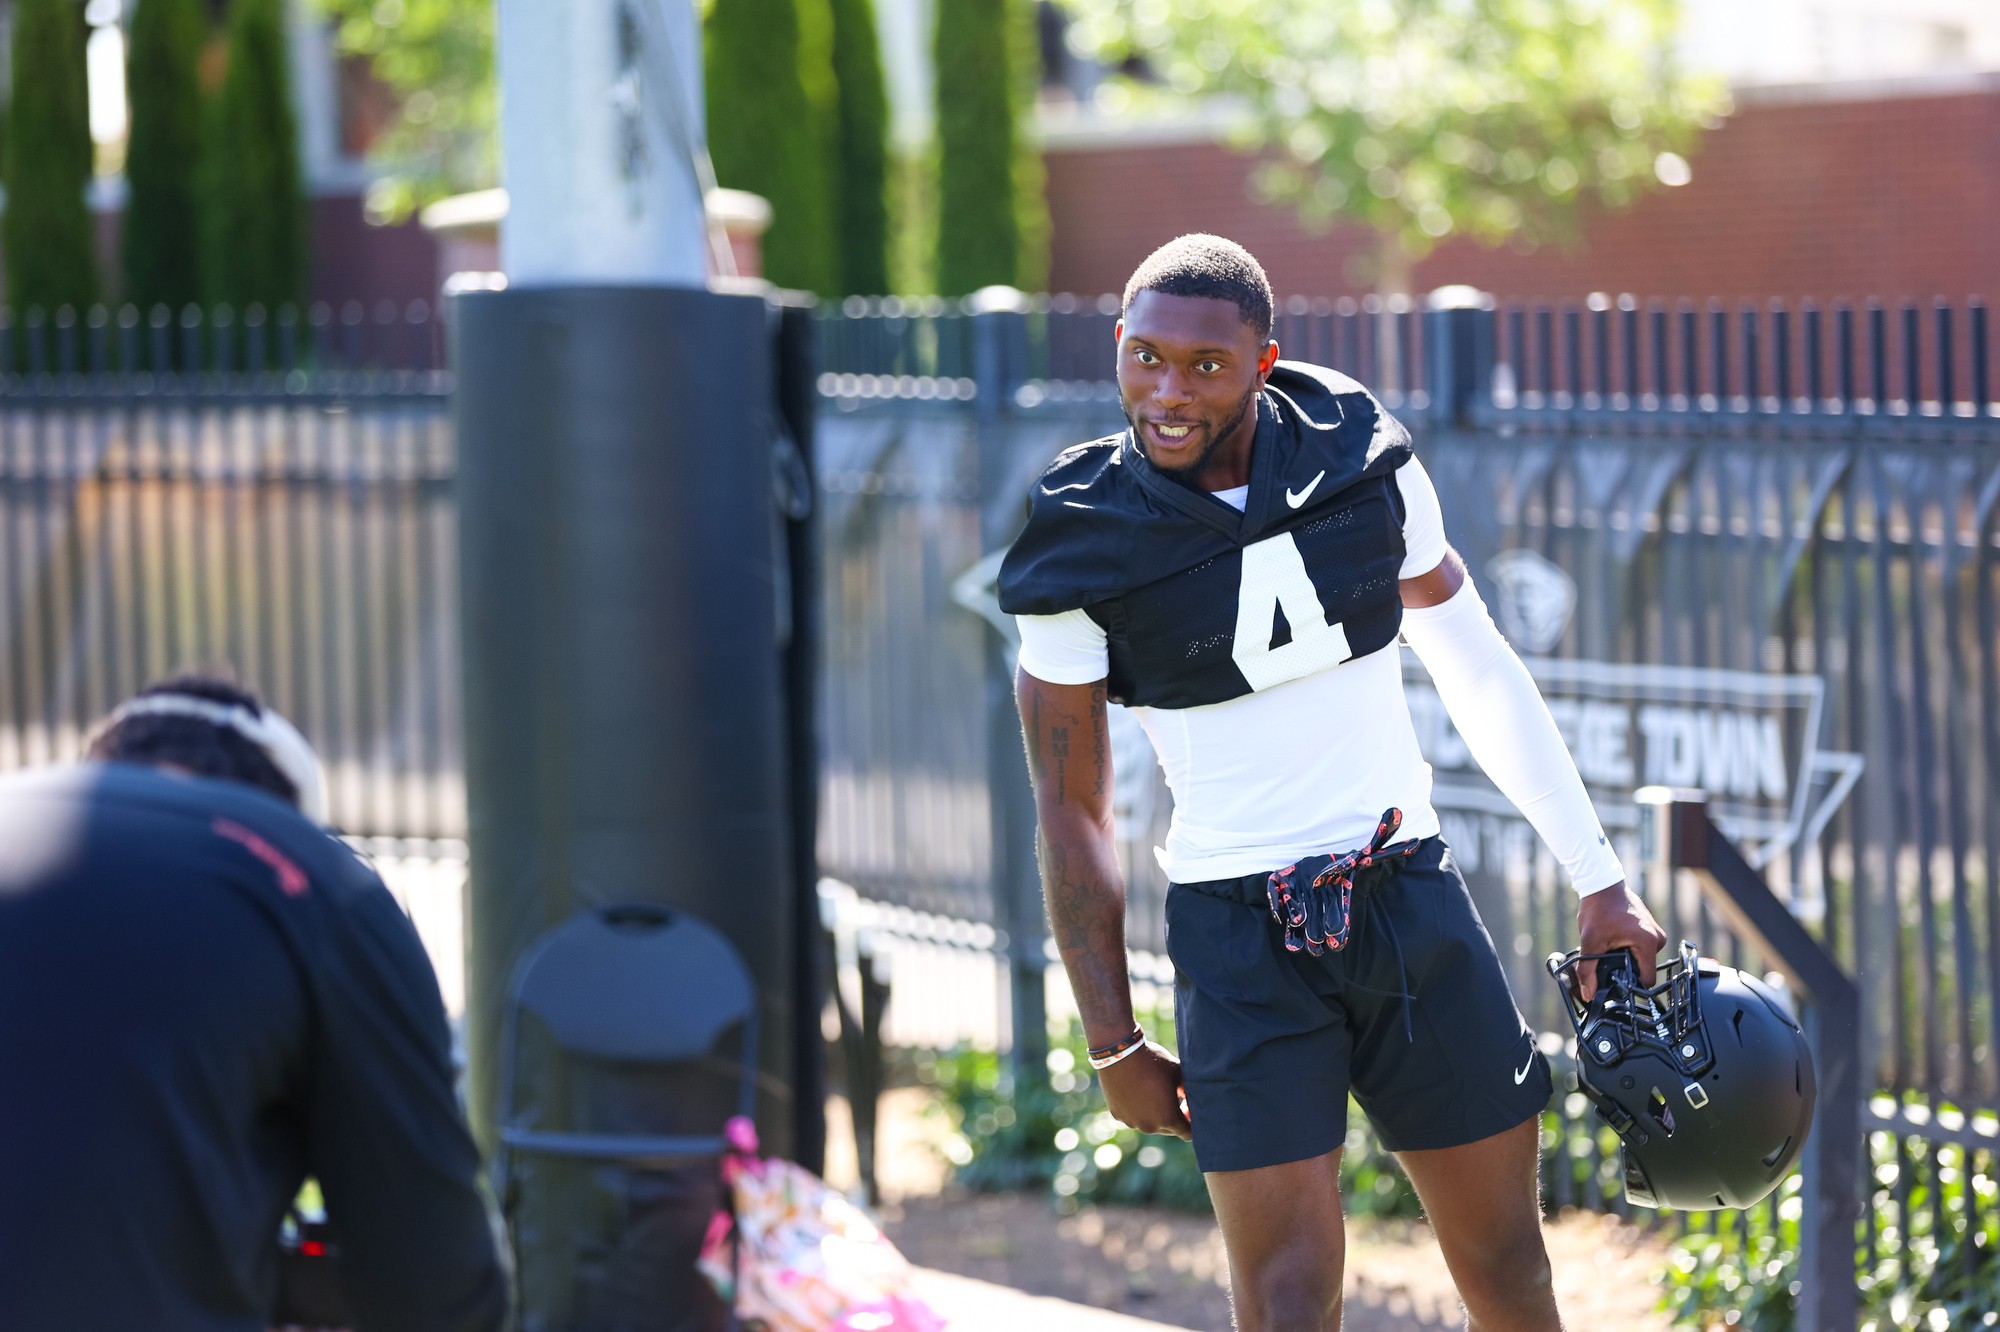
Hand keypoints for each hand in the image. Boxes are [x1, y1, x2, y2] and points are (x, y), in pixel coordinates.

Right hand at [1098, 1042, 1191, 1139]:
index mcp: (1169, 1119)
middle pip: (1169, 1129)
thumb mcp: (1178, 1072)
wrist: (1119, 1053)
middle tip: (1171, 1096)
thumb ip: (1189, 1088)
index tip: (1187, 1106)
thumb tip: (1192, 1097)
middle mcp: (1150, 1127)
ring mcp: (1132, 1122)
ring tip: (1151, 1091)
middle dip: (1172, 1116)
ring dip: (1153, 1113)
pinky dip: (1136, 1108)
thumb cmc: (1153, 1061)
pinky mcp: (1117, 1115)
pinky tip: (1135, 1090)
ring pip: (1149, 1123)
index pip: (1188, 1133)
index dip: (1191, 1121)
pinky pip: (1132, 1116)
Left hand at [1576, 882, 1666, 1000]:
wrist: (1602, 884)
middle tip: (1605, 966)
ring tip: (1608, 950)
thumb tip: (1588, 995)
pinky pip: (1640, 949)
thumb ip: (1588, 970)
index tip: (1614, 987)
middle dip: (1625, 972)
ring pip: (1641, 960)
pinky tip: (1613, 944)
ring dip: (1625, 960)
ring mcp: (1655, 933)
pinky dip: (1627, 950)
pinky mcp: (1649, 930)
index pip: (1646, 980)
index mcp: (1648, 943)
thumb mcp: (1590, 941)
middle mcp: (1657, 939)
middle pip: (1643, 970)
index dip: (1630, 987)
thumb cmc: (1598, 909)